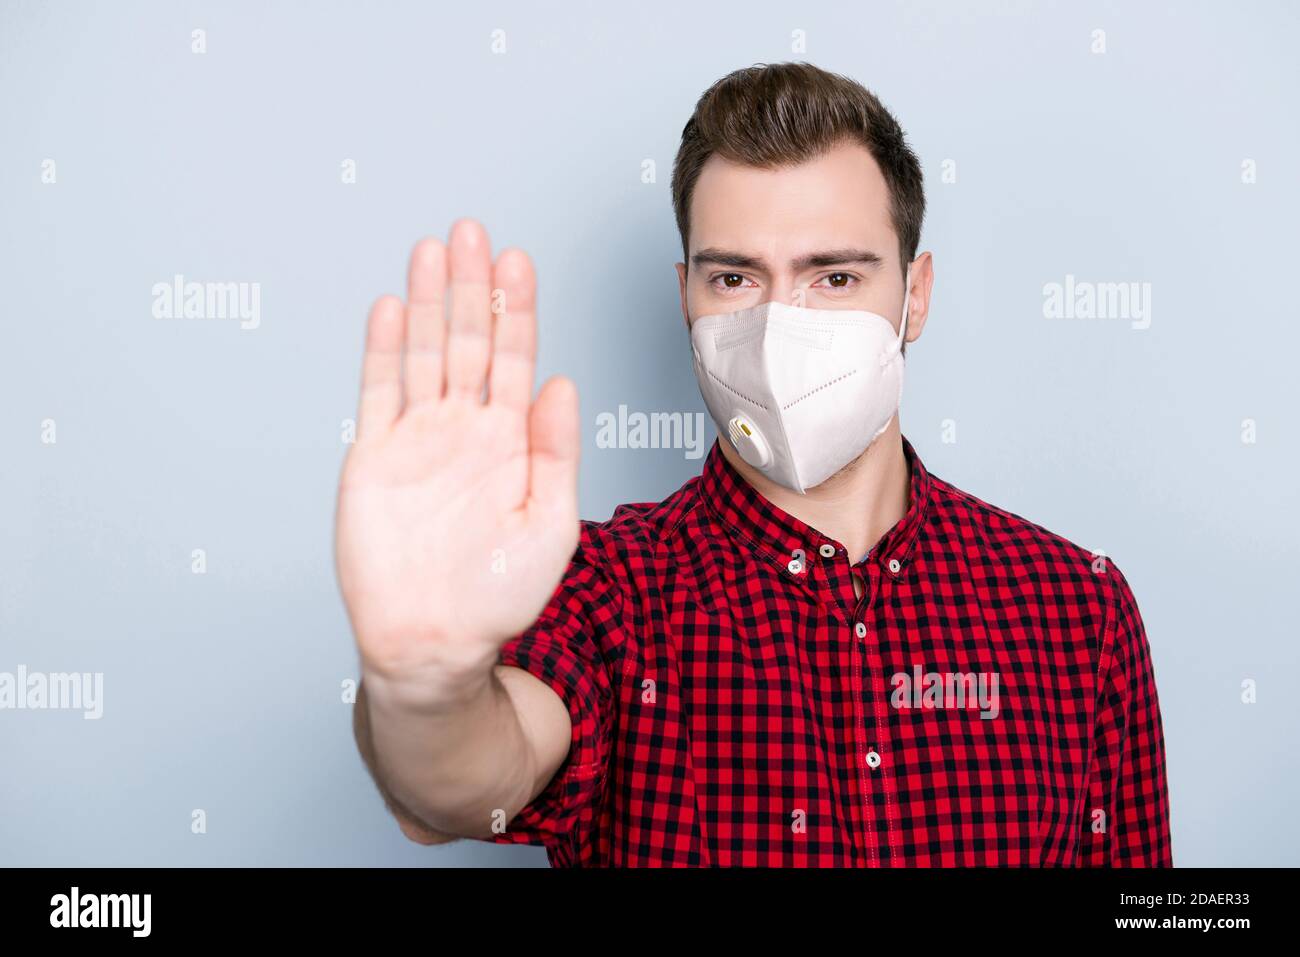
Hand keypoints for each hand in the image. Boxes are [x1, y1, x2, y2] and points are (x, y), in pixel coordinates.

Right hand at [335, 219, 579, 695]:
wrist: (434, 641)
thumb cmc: (499, 594)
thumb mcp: (549, 524)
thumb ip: (555, 452)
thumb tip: (563, 383)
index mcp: (510, 440)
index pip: (515, 358)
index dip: (517, 308)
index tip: (519, 260)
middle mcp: (464, 428)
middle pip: (467, 340)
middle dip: (471, 286)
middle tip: (472, 230)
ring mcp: (417, 438)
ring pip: (421, 353)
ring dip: (425, 301)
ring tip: (431, 249)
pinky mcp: (373, 457)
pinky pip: (377, 393)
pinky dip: (381, 350)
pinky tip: (387, 307)